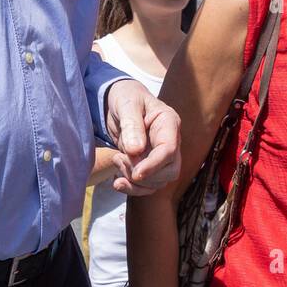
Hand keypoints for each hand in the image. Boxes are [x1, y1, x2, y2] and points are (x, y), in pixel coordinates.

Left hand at [105, 79, 180, 195]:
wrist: (118, 102)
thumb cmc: (126, 97)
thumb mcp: (126, 104)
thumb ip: (131, 125)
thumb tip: (135, 150)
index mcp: (169, 123)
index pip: (170, 150)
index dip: (154, 165)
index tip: (136, 172)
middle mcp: (170, 141)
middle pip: (170, 171)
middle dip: (145, 174)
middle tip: (120, 159)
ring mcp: (161, 155)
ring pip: (159, 181)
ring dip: (135, 181)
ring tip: (117, 159)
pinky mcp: (150, 165)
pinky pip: (148, 185)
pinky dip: (133, 189)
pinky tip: (117, 183)